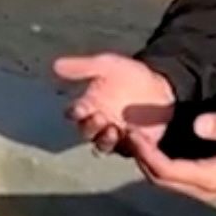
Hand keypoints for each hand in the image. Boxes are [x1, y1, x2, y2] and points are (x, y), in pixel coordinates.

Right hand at [53, 53, 175, 155]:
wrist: (160, 86)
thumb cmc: (128, 76)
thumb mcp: (107, 65)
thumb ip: (83, 67)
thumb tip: (55, 64)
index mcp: (88, 106)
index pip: (74, 113)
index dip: (75, 112)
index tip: (81, 108)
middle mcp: (97, 125)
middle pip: (87, 132)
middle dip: (91, 127)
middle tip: (100, 117)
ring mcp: (115, 137)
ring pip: (103, 146)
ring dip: (105, 141)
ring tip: (113, 130)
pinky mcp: (134, 145)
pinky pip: (128, 151)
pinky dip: (130, 146)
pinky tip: (134, 135)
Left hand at [127, 111, 215, 201]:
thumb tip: (198, 124)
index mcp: (215, 176)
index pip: (170, 171)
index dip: (148, 155)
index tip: (135, 134)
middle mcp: (206, 189)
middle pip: (163, 181)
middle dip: (142, 159)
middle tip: (128, 134)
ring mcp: (205, 191)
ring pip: (166, 183)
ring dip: (147, 164)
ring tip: (135, 139)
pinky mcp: (205, 186)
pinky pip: (174, 180)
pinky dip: (158, 166)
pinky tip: (151, 148)